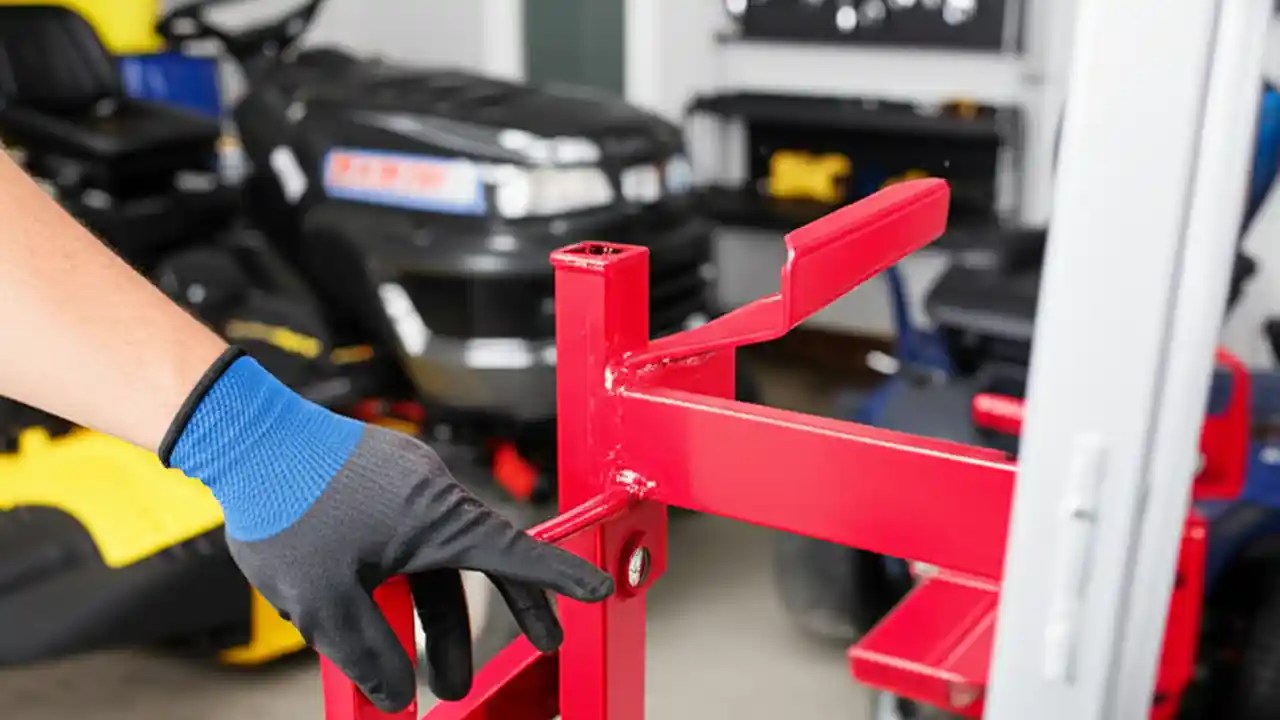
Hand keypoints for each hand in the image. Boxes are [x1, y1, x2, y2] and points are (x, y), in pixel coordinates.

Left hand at [161, 349, 612, 710]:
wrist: (245, 435)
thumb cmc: (284, 505)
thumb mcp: (323, 600)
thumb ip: (369, 652)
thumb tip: (397, 693)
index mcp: (435, 518)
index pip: (515, 555)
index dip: (560, 580)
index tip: (599, 590)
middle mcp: (433, 494)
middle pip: (486, 562)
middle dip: (508, 616)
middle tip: (536, 649)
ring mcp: (408, 483)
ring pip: (441, 557)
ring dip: (441, 615)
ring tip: (428, 674)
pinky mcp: (382, 479)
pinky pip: (411, 534)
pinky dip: (410, 578)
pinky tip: (381, 610)